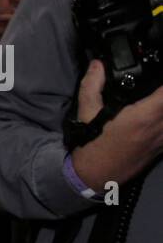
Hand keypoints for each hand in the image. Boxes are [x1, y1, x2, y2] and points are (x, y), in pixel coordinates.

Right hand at [70, 59, 162, 192]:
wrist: (94, 178)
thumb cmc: (92, 146)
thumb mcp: (86, 113)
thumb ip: (92, 85)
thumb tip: (97, 65)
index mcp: (145, 115)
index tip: (158, 71)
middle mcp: (160, 127)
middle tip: (155, 87)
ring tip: (155, 100)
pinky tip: (155, 116)